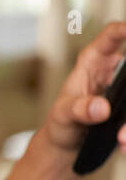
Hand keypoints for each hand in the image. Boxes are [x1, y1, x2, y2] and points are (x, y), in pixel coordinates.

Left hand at [23, 21, 125, 179]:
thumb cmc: (60, 124)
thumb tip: (101, 107)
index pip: (111, 36)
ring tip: (122, 137)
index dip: (125, 30)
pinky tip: (123, 143)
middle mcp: (114, 72)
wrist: (66, 149)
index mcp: (93, 63)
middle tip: (121, 105)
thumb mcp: (63, 116)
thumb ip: (79, 110)